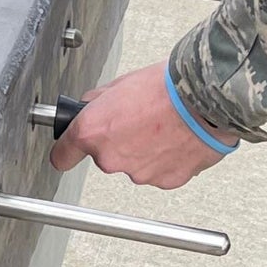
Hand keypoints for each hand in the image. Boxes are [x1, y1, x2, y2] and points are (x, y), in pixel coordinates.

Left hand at [50, 60, 229, 191]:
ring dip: (142, 151)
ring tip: (160, 127)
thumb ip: (97, 103)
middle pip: (104, 156)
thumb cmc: (164, 88)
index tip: (67, 152)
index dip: (65, 152)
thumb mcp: (118, 85)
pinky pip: (158, 171)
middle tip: (136, 121)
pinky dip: (165, 159)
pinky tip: (174, 139)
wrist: (204, 100)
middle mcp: (111, 158)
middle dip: (116, 142)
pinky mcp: (166, 181)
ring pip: (133, 164)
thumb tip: (91, 107)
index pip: (62, 155)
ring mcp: (138, 173)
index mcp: (92, 133)